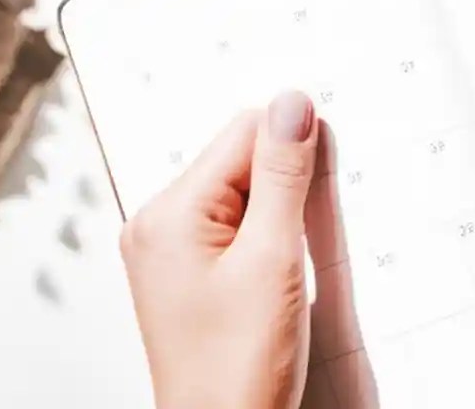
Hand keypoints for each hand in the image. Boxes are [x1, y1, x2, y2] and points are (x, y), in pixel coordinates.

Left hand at [120, 91, 318, 408]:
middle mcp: (157, 224)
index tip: (317, 187)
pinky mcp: (187, 272)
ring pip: (242, 194)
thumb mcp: (272, 259)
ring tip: (281, 271)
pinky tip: (272, 278)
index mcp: (168, 213)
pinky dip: (265, 241)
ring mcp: (168, 249)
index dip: (292, 149)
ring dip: (277, 217)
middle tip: (294, 246)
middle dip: (284, 188)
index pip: (243, 132)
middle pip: (240, 160)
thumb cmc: (238, 369)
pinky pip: (234, 227)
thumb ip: (284, 175)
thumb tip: (293, 104)